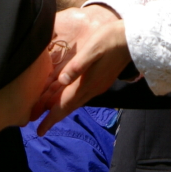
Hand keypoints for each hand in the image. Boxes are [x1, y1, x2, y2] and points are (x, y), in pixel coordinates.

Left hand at [34, 4, 130, 134]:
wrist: (133, 40)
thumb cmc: (110, 40)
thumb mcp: (93, 49)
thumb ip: (78, 65)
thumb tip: (62, 80)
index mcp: (88, 83)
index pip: (65, 105)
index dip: (51, 118)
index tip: (40, 131)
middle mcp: (92, 88)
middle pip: (68, 106)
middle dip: (52, 116)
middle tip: (37, 125)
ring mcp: (97, 85)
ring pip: (73, 100)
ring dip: (59, 107)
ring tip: (44, 111)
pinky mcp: (99, 80)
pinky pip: (79, 93)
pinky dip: (67, 97)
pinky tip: (61, 94)